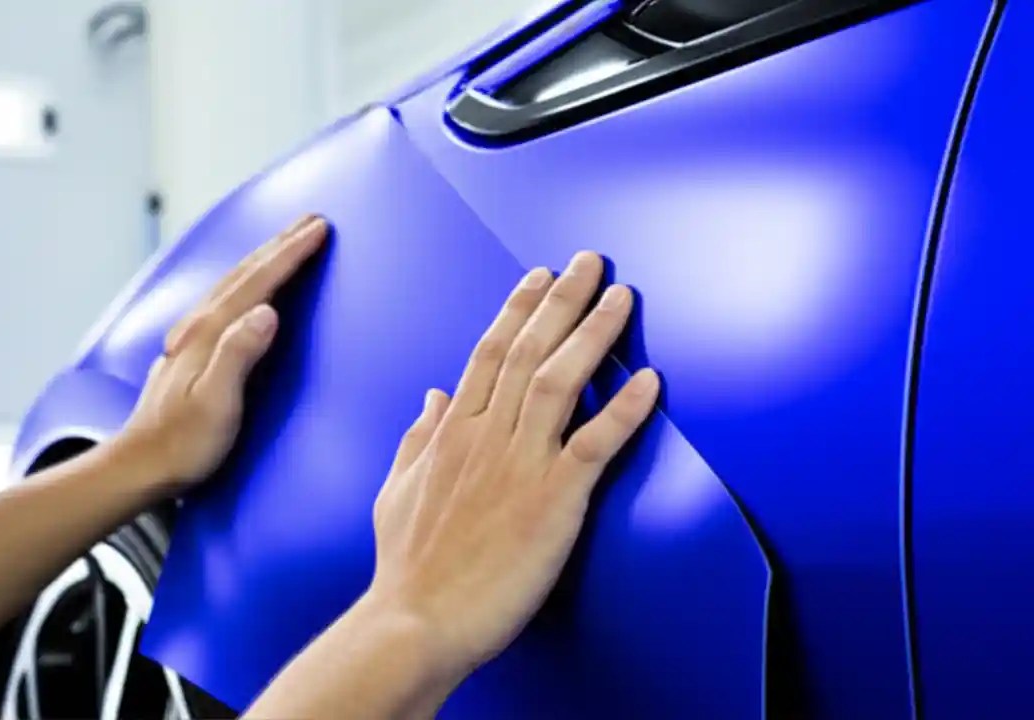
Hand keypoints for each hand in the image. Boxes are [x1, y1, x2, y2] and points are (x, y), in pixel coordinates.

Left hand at [115, 215, 328, 491]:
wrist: (141, 465)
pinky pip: (226, 299)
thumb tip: (267, 312)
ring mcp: (191, 336)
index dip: (291, 254)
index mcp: (209, 334)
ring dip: (264, 257)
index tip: (319, 230)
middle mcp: (198, 327)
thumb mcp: (218, 405)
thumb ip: (239, 355)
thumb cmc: (184, 444)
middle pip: (245, 273)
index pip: (258, 283)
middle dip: (281, 244)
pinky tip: (249, 285)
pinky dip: (246, 280)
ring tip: (288, 241)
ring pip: (233, 283)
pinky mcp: (191, 350)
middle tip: (312, 220)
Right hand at [364, 251, 658, 684]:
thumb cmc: (407, 565)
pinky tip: (650, 381)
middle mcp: (485, 436)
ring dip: (594, 334)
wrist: (417, 621)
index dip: (518, 309)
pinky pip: (595, 444)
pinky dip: (623, 409)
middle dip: (562, 300)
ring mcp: (520, 465)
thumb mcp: (397, 490)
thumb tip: (432, 395)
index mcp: (450, 432)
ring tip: (621, 296)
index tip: (539, 277)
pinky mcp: (552, 501)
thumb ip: (418, 437)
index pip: (488, 353)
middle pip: (527, 350)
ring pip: (560, 380)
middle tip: (589, 261)